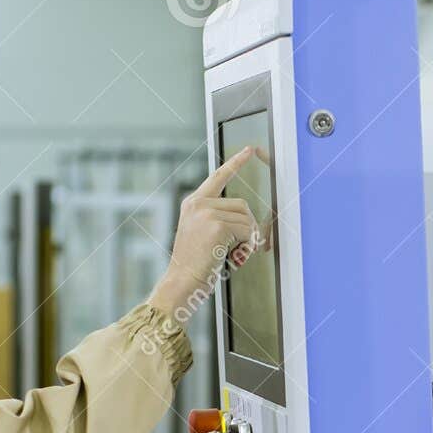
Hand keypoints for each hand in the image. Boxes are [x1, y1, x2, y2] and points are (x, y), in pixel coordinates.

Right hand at [150, 147, 264, 321]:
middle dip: (248, 227)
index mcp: (193, 203)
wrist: (181, 282)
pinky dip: (246, 246)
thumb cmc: (194, 265)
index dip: (235, 163)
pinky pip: (247, 231)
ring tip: (233, 254)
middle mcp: (198, 203)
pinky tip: (232, 256)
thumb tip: (250, 222)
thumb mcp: (202, 235)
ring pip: (246, 218)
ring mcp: (206, 213)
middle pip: (241, 204)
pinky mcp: (216, 225)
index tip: (249, 150)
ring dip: (247, 239)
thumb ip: (219, 220)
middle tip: (244, 247)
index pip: (218, 177)